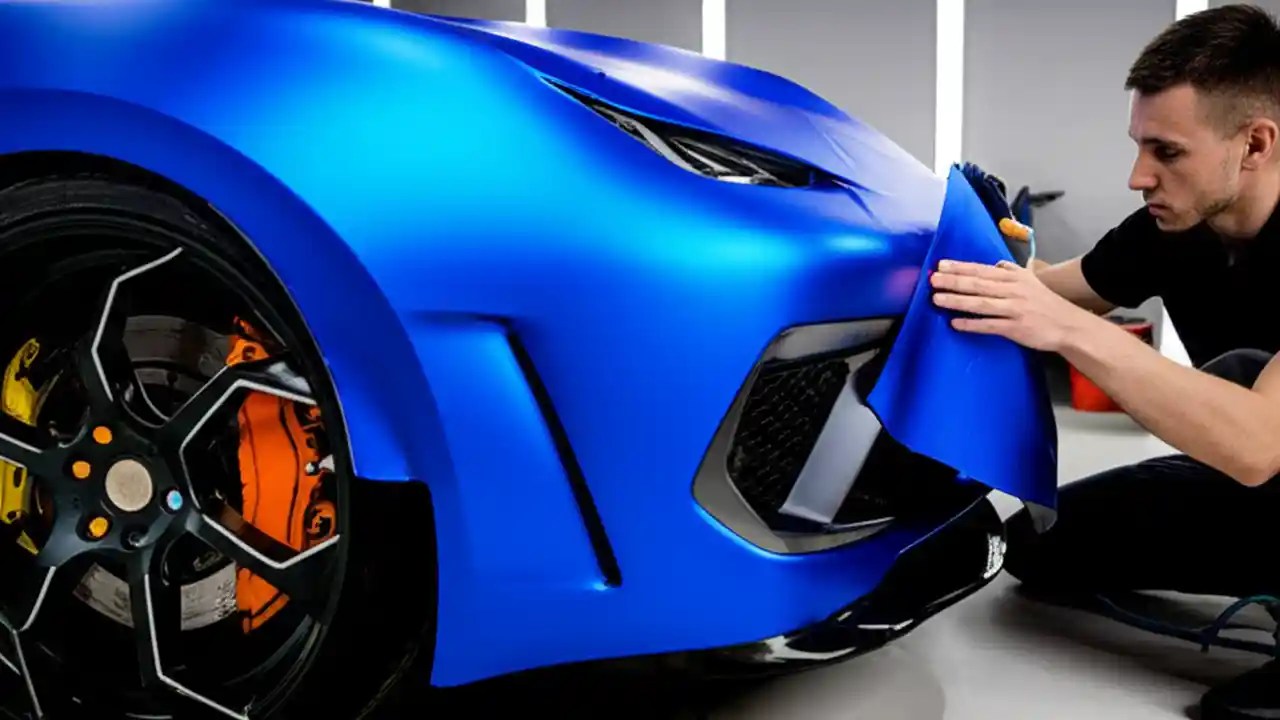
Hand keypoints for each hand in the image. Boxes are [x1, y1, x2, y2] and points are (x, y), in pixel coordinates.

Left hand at [929, 258, 1089, 351]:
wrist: (1069, 325)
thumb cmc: (1046, 303)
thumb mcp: (1030, 280)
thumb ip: (1011, 271)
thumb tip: (994, 265)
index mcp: (1014, 277)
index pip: (982, 270)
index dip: (961, 267)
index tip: (941, 265)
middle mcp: (1013, 290)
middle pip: (978, 284)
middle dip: (953, 281)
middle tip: (933, 279)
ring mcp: (1014, 309)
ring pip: (980, 303)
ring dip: (957, 301)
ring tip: (936, 299)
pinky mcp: (1016, 328)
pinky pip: (989, 325)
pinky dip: (971, 324)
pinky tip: (955, 323)